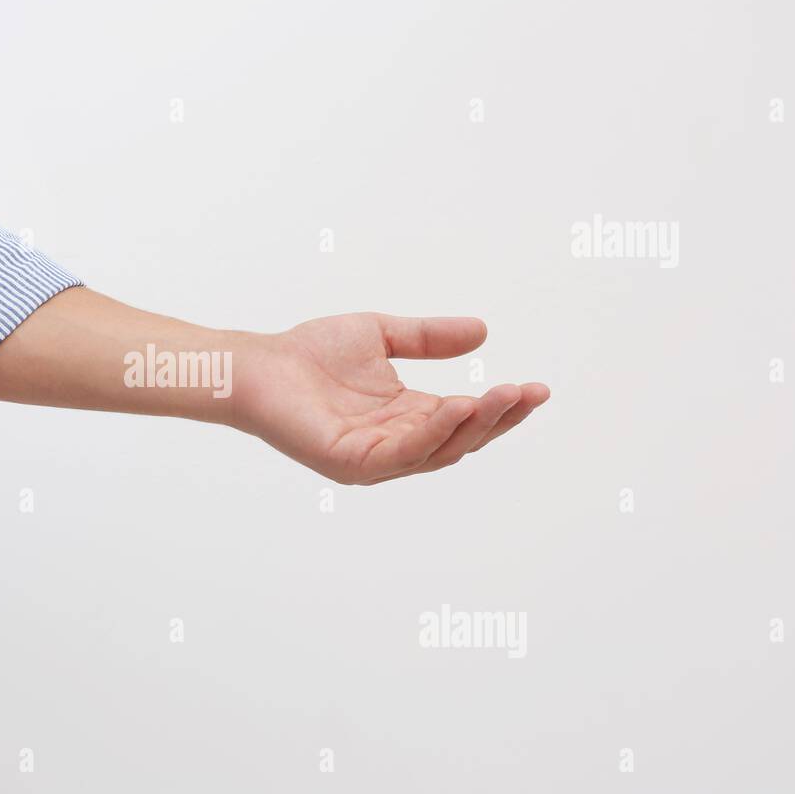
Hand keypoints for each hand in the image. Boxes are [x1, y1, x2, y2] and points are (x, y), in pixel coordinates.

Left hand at [231, 313, 548, 484]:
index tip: (536, 388)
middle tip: (529, 393)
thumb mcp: (381, 335)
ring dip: (474, 425)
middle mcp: (394, 444)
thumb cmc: (309, 353)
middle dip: (498, 419)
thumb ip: (428, 337)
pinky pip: (401, 453)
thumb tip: (482, 330)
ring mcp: (373, 459)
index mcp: (405, 418)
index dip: (500, 407)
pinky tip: (456, 405)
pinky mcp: (350, 463)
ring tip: (502, 396)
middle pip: (460, 440)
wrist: (258, 363)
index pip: (463, 420)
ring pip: (438, 450)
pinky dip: (432, 432)